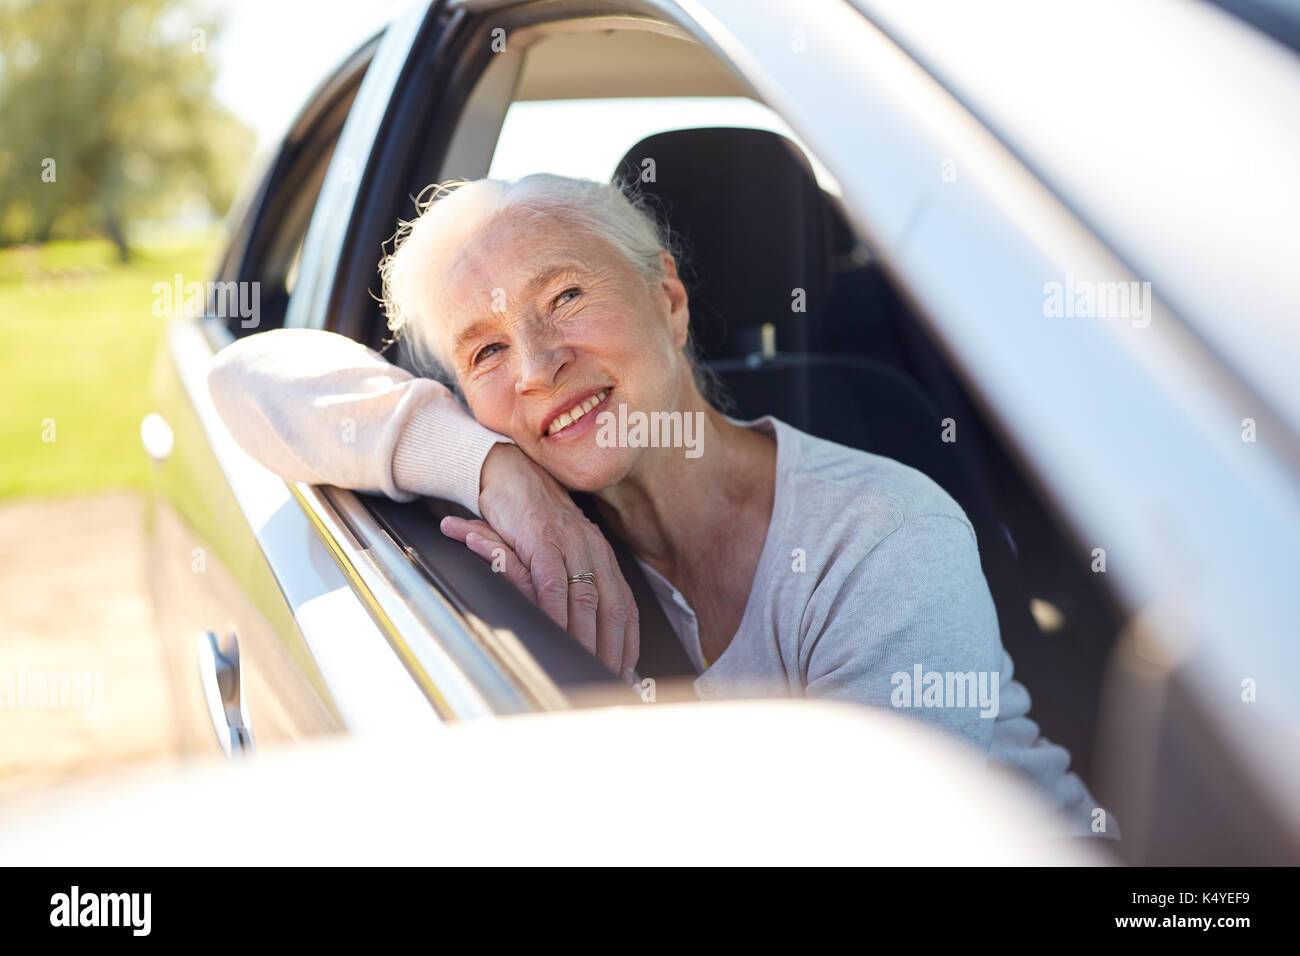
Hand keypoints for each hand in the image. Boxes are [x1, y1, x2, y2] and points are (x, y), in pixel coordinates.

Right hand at [440, 444, 639, 680]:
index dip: (627, 642)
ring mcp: (569, 543)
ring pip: (586, 600)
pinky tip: (555, 634)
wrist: (510, 473)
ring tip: (582, 666)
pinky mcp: (541, 539)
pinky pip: (553, 583)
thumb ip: (571, 583)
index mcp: (601, 555)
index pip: (625, 607)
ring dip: (585, 639)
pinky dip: (556, 612)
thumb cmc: (531, 519)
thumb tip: (578, 627)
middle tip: (606, 679)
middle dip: (611, 650)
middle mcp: (593, 549)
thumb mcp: (560, 550)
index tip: (626, 672)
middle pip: (611, 609)